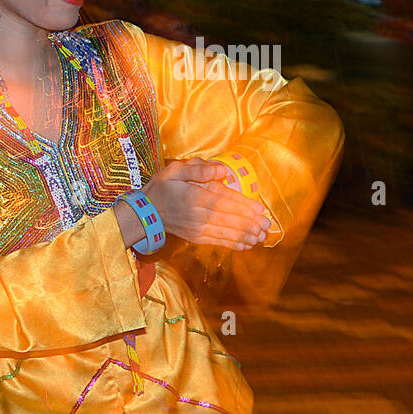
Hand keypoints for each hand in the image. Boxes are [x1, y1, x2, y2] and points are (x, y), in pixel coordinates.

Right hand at [142, 157, 270, 249]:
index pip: (224, 200)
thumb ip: (198, 168)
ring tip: (261, 237)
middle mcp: (198, 214)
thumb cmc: (161, 188)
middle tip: (267, 225)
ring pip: (225, 232)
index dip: (244, 206)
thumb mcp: (174, 171)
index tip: (260, 209)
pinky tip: (245, 245)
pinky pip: (217, 241)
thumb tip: (222, 170)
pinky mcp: (195, 237)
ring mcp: (197, 228)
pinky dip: (232, 244)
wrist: (145, 213)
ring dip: (245, 235)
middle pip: (228, 218)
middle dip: (250, 222)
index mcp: (195, 196)